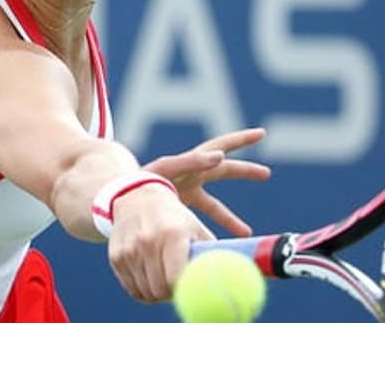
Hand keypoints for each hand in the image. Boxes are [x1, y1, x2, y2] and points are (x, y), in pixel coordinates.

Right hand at [108, 184, 212, 302]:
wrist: (135, 197)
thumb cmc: (175, 217)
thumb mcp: (195, 228)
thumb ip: (210, 252)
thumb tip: (230, 277)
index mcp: (173, 233)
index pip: (177, 278)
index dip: (186, 290)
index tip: (194, 292)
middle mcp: (148, 241)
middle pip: (161, 290)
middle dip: (173, 296)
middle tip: (182, 292)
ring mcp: (129, 250)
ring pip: (146, 293)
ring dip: (158, 295)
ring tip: (168, 284)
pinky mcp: (116, 257)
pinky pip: (132, 289)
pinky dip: (144, 291)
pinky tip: (152, 281)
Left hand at [141, 127, 270, 237]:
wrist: (117, 198)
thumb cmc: (142, 180)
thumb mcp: (167, 168)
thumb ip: (192, 161)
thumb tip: (220, 156)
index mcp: (190, 163)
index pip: (220, 146)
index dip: (240, 140)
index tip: (261, 134)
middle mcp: (190, 176)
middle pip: (224, 171)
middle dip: (245, 172)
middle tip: (266, 174)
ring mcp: (185, 193)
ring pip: (215, 204)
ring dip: (230, 218)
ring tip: (247, 234)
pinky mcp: (178, 210)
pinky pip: (199, 223)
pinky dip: (210, 234)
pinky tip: (216, 250)